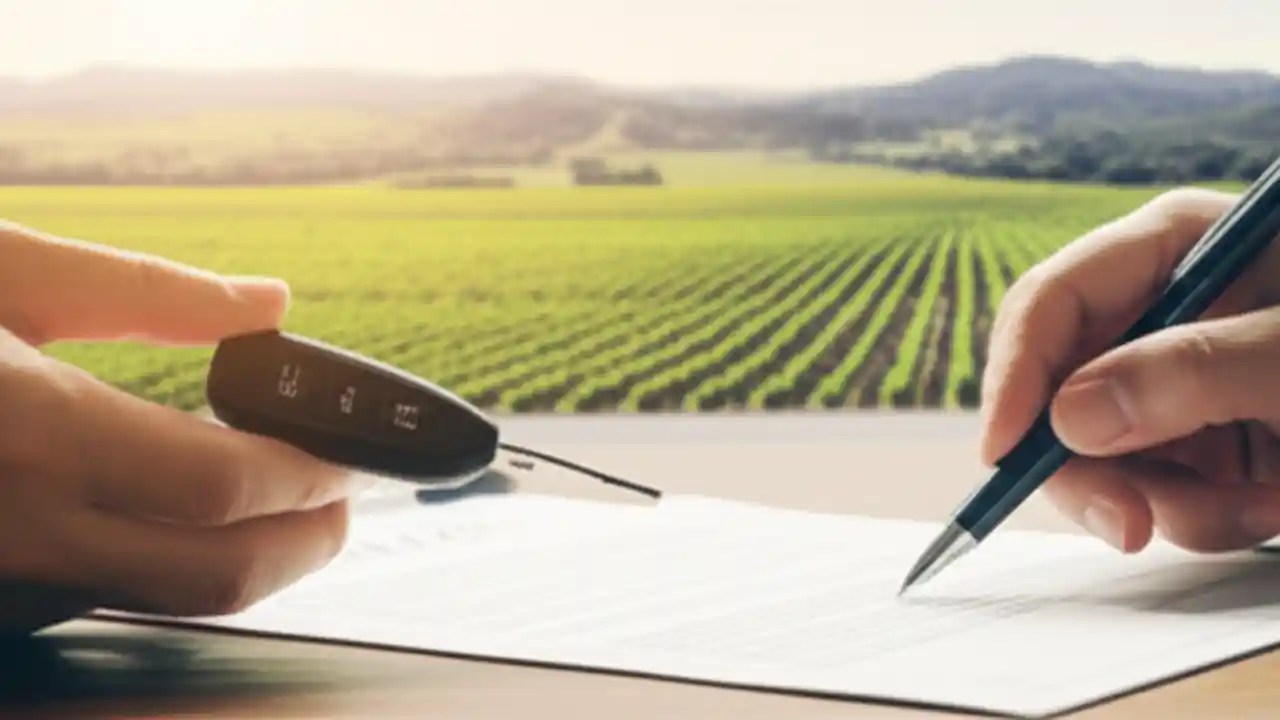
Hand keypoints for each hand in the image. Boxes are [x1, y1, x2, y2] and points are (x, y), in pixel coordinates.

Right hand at [0, 221, 357, 632]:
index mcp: (38, 436)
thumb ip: (151, 291)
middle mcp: (21, 534)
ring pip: (165, 601)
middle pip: (220, 577)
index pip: (229, 484)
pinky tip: (177, 523)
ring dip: (245, 561)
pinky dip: (162, 570)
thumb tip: (272, 306)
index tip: (352, 454)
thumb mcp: (6, 269)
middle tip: (342, 502)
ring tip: (278, 507)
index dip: (311, 474)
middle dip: (307, 544)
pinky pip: (96, 604)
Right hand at [981, 188, 1279, 554]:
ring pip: (1110, 456)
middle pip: (1065, 392)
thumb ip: (1195, 374)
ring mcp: (1184, 378)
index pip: (1054, 302)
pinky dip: (1212, 513)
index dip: (1016, 374)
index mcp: (1177, 247)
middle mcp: (1166, 311)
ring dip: (1178, 502)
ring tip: (1268, 504)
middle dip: (1099, 468)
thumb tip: (1067, 418)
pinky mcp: (1208, 436)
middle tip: (1132, 527)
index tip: (1004, 453)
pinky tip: (1274, 502)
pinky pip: (1163, 489)